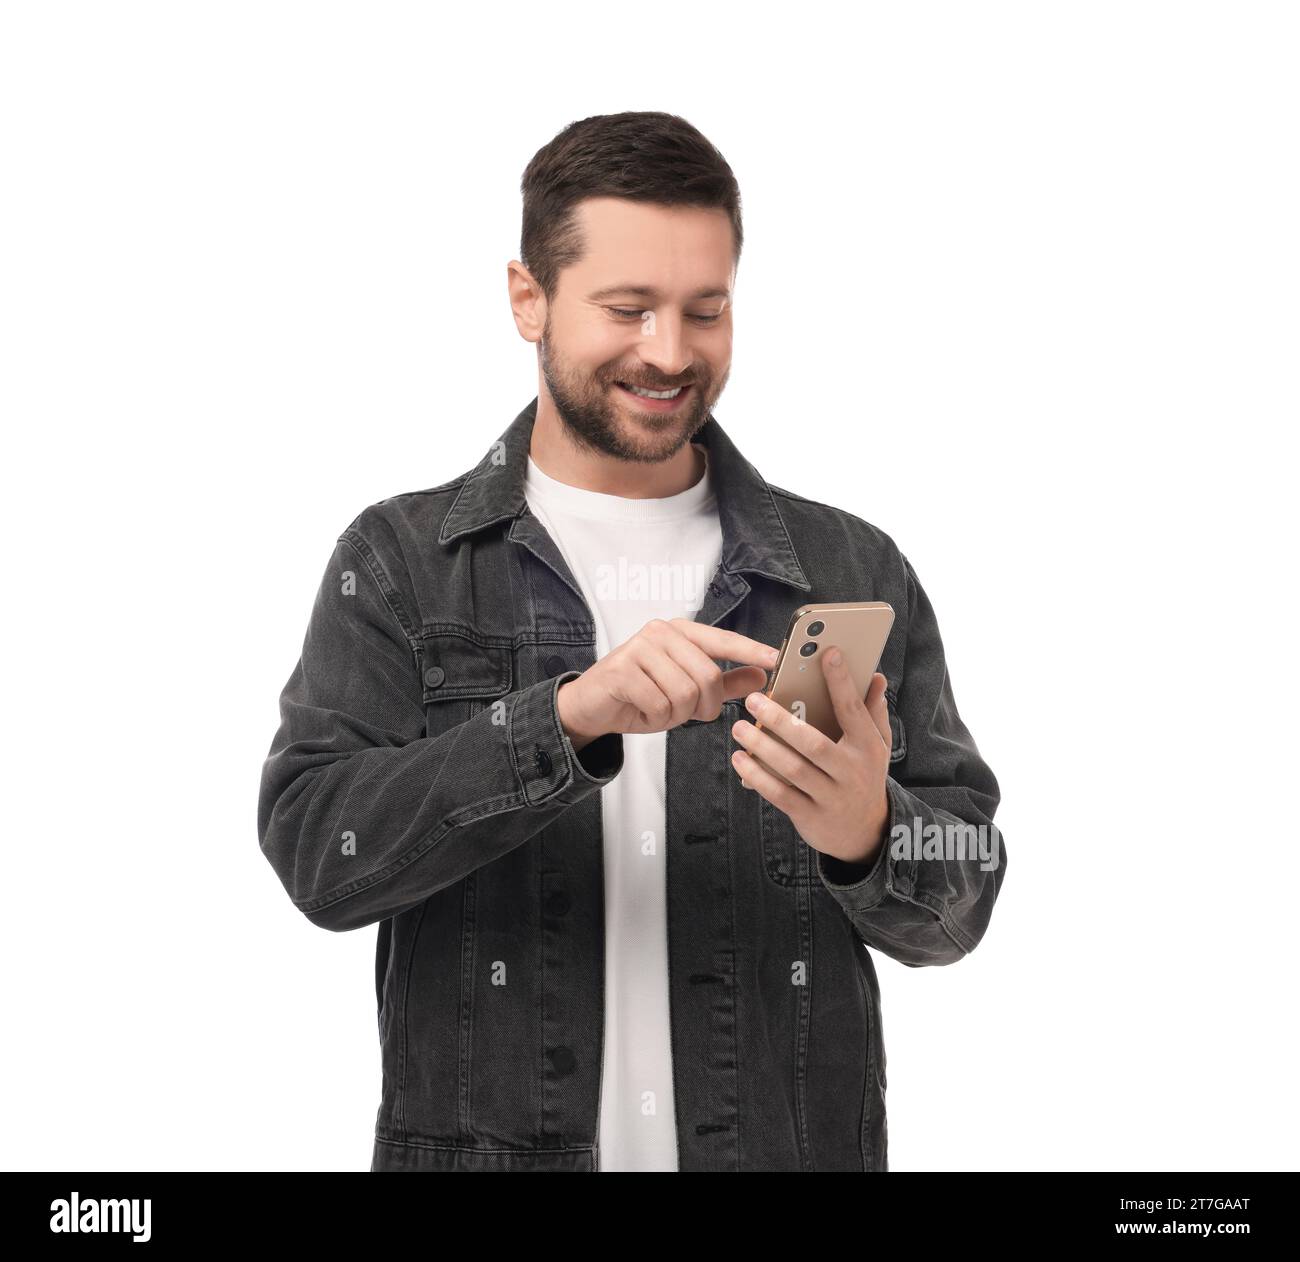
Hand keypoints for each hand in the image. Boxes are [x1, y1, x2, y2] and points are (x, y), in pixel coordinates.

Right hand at [557, 618, 779, 749]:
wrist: (591, 706)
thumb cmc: (640, 694)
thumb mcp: (686, 689)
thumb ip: (724, 682)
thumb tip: (760, 676)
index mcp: (680, 631)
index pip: (723, 640)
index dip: (751, 650)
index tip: (776, 659)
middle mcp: (661, 632)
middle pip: (708, 676)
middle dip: (703, 706)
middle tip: (686, 712)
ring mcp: (640, 648)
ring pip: (685, 694)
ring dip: (676, 714)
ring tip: (658, 708)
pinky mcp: (623, 669)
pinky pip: (661, 706)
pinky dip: (656, 719)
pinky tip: (641, 711)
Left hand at [730, 648, 892, 867]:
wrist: (865, 834)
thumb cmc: (864, 776)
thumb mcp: (877, 746)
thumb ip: (874, 712)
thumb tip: (877, 676)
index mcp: (868, 747)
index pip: (853, 710)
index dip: (841, 681)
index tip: (826, 654)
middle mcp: (851, 771)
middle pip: (812, 743)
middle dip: (781, 720)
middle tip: (753, 700)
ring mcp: (831, 796)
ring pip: (792, 769)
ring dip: (762, 747)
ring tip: (739, 727)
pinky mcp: (810, 816)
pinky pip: (780, 794)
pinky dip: (757, 776)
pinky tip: (740, 759)